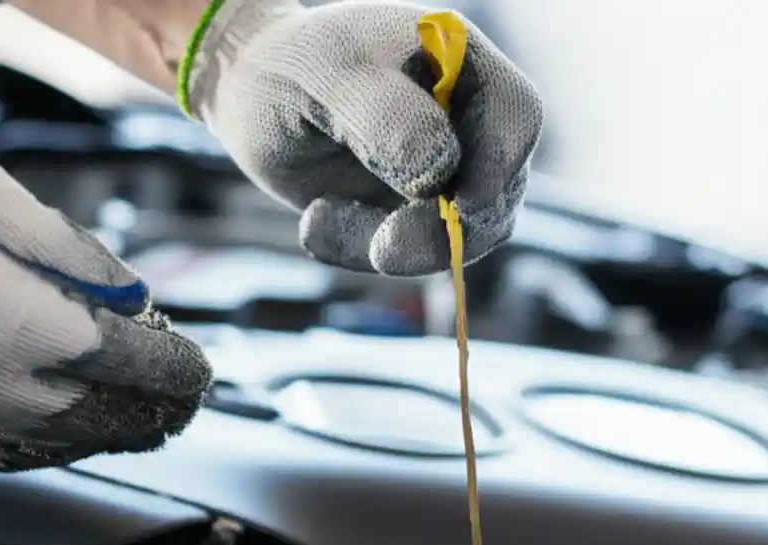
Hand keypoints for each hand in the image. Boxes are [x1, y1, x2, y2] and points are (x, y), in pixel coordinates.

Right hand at [0, 80, 210, 470]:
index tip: (198, 372)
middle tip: (186, 408)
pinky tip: (60, 444)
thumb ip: (68, 253)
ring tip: (142, 430)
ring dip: (98, 438)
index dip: (163, 368)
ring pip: (37, 437)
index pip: (108, 358)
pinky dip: (34, 450)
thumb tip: (131, 296)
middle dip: (144, 413)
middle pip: (82, 411)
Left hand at [181, 1, 543, 274]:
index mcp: (462, 65)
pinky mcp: (405, 215)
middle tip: (380, 246)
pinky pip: (403, 256)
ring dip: (388, 246)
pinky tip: (316, 219)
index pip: (519, 116)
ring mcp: (440, 174)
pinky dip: (356, 249)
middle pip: (498, 194)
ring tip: (320, 217)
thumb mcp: (330, 77)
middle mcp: (464, 123)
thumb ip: (387, 118)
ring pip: (455, 238)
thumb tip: (440, 174)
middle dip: (438, 231)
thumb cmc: (292, 66)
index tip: (459, 205)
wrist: (248, 94)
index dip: (502, 165)